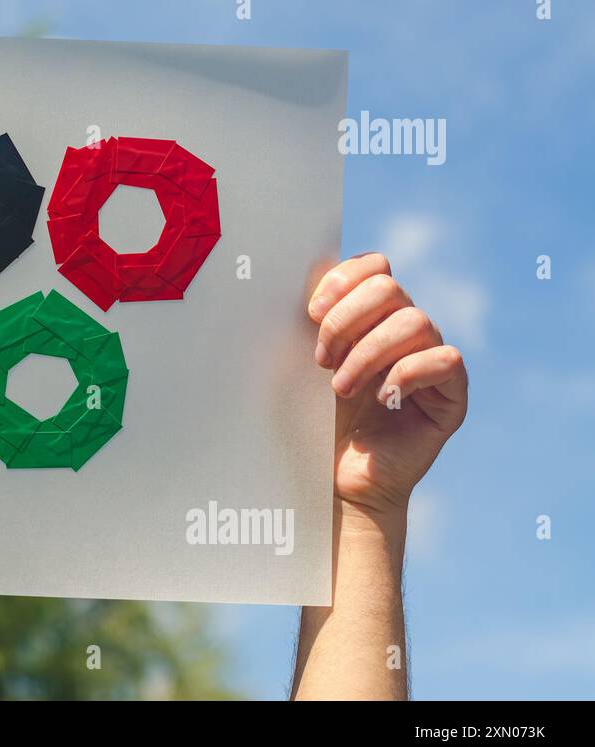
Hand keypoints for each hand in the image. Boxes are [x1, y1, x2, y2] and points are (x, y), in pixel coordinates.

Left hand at [308, 253, 467, 528]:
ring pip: (416, 322)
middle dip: (347, 319)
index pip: (373, 266)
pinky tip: (382, 399)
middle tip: (322, 359)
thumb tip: (309, 265)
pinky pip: (445, 361)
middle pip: (390, 287)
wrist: (327, 481)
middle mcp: (404, 332)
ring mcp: (429, 362)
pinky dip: (406, 374)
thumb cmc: (309, 422)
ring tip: (342, 388)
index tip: (310, 314)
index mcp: (368, 317)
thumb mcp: (296, 362)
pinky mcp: (450, 397)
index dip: (342, 281)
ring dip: (369, 353)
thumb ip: (308, 316)